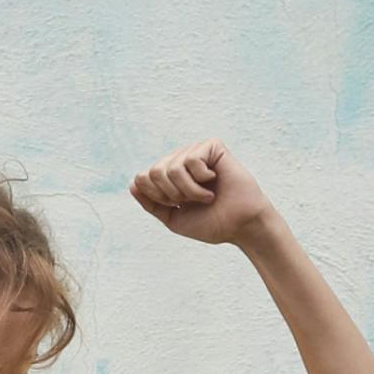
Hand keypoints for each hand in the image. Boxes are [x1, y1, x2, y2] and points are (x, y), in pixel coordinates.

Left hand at [130, 138, 275, 246]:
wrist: (240, 226)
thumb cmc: (211, 222)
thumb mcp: (173, 218)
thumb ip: (151, 203)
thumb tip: (133, 183)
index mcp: (169, 175)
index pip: (142, 177)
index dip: (157, 197)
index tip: (178, 206)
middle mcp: (180, 160)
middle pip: (154, 172)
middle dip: (172, 194)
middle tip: (192, 201)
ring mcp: (196, 151)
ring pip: (171, 168)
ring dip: (189, 190)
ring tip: (205, 195)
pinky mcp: (212, 146)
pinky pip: (191, 159)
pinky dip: (200, 179)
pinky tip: (214, 181)